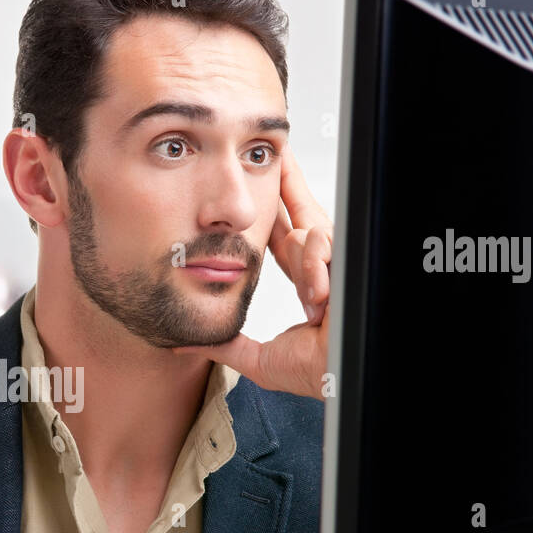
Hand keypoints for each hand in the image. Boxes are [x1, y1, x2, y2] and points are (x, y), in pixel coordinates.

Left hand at [175, 144, 333, 399]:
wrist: (344, 383)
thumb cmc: (314, 375)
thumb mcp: (258, 360)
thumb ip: (223, 346)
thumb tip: (181, 344)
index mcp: (305, 281)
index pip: (287, 235)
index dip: (274, 208)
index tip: (260, 180)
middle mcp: (323, 268)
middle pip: (304, 214)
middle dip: (290, 182)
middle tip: (276, 150)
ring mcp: (339, 266)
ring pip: (315, 232)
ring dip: (308, 260)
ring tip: (314, 300)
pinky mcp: (352, 267)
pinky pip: (326, 246)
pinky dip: (319, 268)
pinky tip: (320, 295)